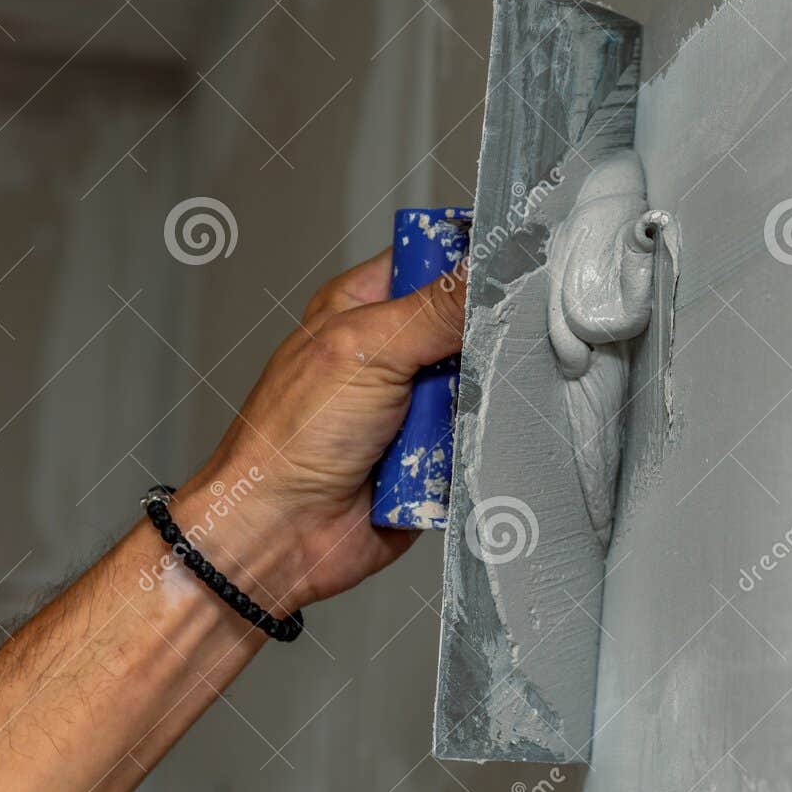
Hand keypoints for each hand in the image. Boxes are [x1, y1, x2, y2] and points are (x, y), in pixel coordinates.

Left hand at [171, 249, 466, 613]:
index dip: (470, 258)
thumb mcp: (366, 350)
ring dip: (475, 400)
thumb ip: (435, 308)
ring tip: (448, 414)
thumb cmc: (288, 441)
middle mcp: (394, 350)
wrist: (283, 534)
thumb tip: (490, 267)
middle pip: (471, 323)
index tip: (507, 267)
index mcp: (366, 304)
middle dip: (481, 342)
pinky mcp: (435, 451)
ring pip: (483, 382)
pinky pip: (480, 435)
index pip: (434, 257)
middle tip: (473, 356)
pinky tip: (452, 451)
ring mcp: (417, 402)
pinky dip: (474, 444)